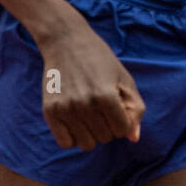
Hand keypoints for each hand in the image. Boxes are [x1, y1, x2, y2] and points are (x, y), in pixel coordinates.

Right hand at [38, 19, 144, 150]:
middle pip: (105, 138)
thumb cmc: (99, 59)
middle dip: (107, 125)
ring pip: (86, 144)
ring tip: (88, 113)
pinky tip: (75, 120)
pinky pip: (65, 143)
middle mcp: (85, 104)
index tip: (115, 105)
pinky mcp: (49, 111)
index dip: (122, 119)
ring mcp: (65, 109)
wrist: (65, 40)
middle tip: (100, 105)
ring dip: (91, 133)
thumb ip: (135, 109)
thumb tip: (133, 138)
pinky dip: (73, 137)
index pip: (122, 130)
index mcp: (107, 96)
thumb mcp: (124, 78)